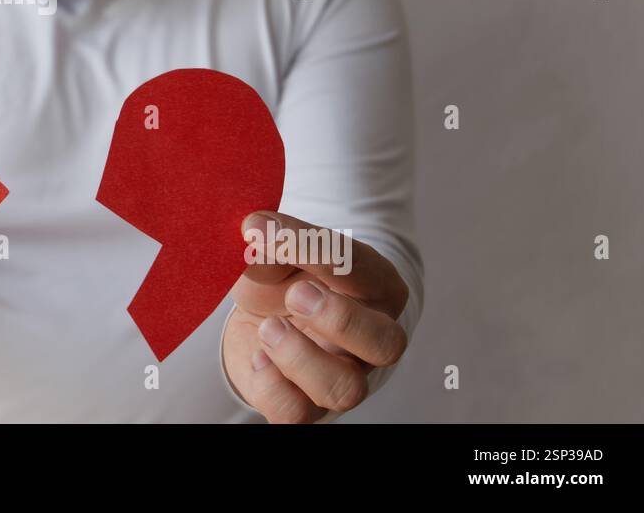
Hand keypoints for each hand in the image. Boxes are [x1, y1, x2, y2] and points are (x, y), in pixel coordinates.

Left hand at [221, 210, 409, 422]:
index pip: (360, 268)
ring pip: (346, 390)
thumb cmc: (285, 279)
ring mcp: (341, 375)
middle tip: (296, 294)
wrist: (262, 316)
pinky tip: (259, 356)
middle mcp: (367, 339)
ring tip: (269, 327)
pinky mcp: (305, 404)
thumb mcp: (279, 250)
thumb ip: (273, 241)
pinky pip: (296, 414)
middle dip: (341, 320)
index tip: (261, 229)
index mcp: (374, 288)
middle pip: (387, 344)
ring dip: (300, 356)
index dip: (310, 248)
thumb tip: (256, 232)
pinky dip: (271, 386)